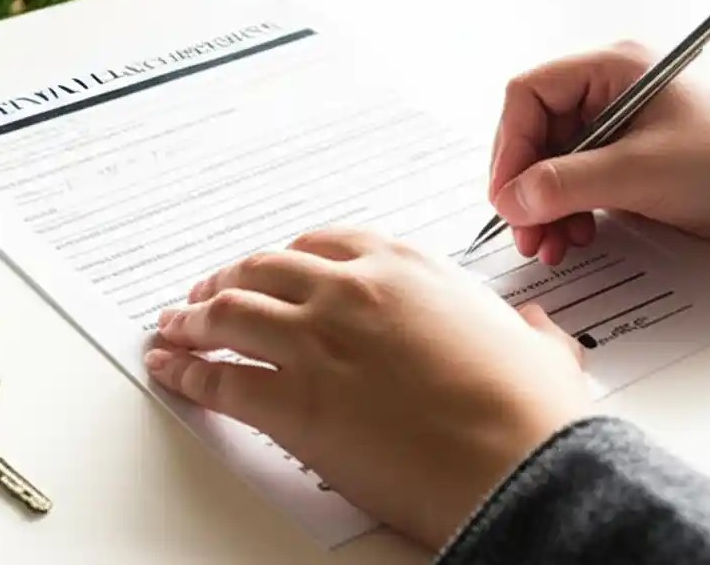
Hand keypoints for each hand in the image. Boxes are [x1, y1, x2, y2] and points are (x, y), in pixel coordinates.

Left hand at [144, 228, 589, 552]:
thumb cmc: (528, 412)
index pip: (322, 244)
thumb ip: (521, 326)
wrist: (517, 464)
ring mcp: (314, 342)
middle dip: (226, 279)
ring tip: (173, 327)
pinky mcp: (290, 401)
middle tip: (206, 293)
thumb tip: (531, 326)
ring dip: (192, 321)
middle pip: (262, 270)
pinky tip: (173, 372)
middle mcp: (350, 292)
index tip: (270, 266)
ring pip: (228, 315)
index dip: (284, 257)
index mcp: (403, 268)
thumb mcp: (536, 346)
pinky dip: (187, 373)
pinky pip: (220, 380)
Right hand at [490, 42, 709, 264]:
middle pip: (535, 134)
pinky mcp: (628, 163)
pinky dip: (567, 213)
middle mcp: (608, 93)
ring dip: (543, 207)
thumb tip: (513, 198)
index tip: (507, 193)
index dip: (510, 145)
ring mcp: (618, 130)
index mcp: (611, 68)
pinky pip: (577, 185)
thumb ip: (568, 184)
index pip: (529, 95)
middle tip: (524, 228)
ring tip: (550, 243)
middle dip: (525, 186)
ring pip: (552, 165)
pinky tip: (574, 237)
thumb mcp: (643, 171)